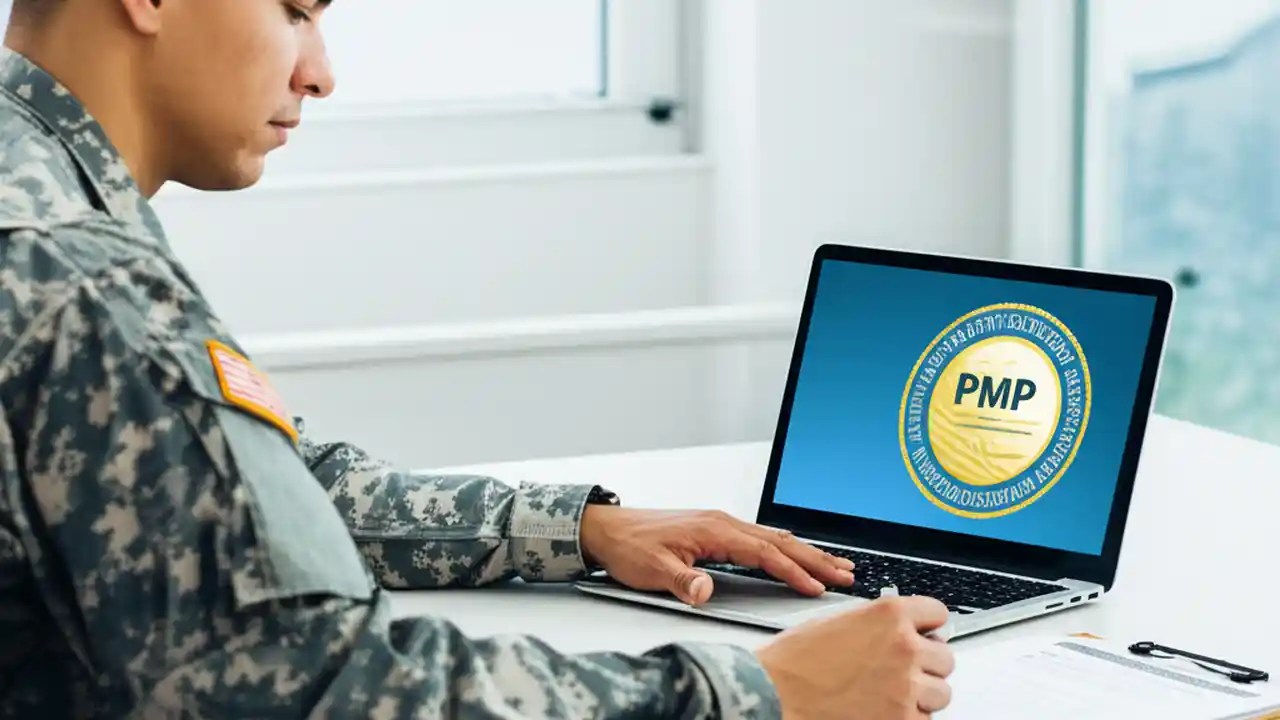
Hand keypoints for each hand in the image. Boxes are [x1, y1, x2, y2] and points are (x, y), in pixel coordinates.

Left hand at [578, 507, 854, 603]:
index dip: (793, 571)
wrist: (608, 529)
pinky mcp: (715, 530)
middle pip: (779, 542)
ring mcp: (720, 524)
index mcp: (714, 530)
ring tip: (834, 563)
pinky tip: (793, 548)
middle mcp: (722, 522)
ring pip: (773, 538)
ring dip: (805, 551)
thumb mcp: (652, 569)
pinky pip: (760, 537)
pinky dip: (784, 545)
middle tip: (845, 574)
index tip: (816, 586)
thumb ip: (682, 581)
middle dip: (815, 558)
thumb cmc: (629, 546)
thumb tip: (704, 590)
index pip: (765, 553)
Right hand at [756, 596, 954, 718]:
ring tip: (892, 695)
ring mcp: (906, 688)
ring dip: (922, 694)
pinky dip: (909, 718)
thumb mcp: (836, 623)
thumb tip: (897, 630)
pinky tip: (883, 712)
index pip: (937, 614)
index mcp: (888, 616)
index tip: (925, 634)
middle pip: (944, 657)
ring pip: (940, 692)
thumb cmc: (793, 663)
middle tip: (902, 671)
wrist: (774, 696)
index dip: (928, 626)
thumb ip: (874, 623)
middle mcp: (904, 648)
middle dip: (925, 664)